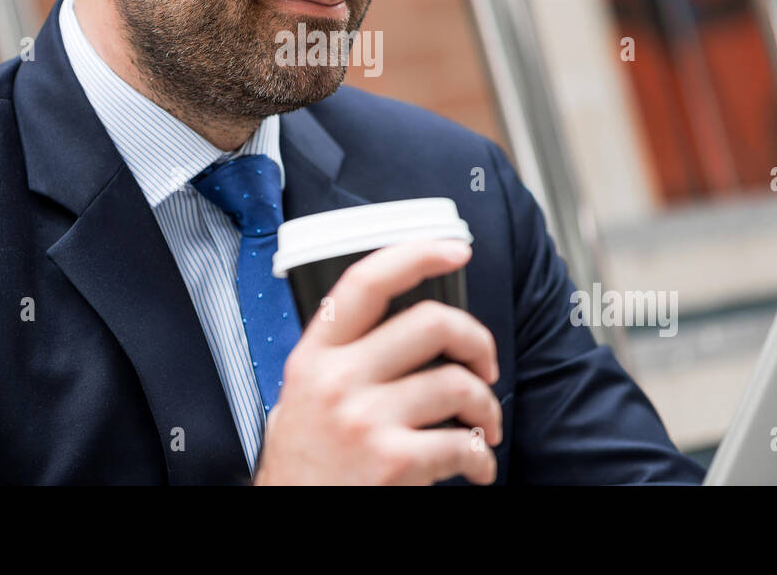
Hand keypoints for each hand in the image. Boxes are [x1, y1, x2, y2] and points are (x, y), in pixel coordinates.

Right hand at [252, 238, 502, 484]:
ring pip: (457, 383)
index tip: (455, 250)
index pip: (366, 282)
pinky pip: (462, 444)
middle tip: (484, 365)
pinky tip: (476, 467)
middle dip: (476, 340)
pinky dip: (482, 458)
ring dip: (485, 406)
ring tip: (484, 426)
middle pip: (430, 322)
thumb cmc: (302, 469)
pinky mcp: (392, 462)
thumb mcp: (299, 399)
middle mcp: (337, 380)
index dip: (417, 254)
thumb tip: (397, 326)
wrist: (290, 526)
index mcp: (315, 356)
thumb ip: (338, 360)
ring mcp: (365, 420)